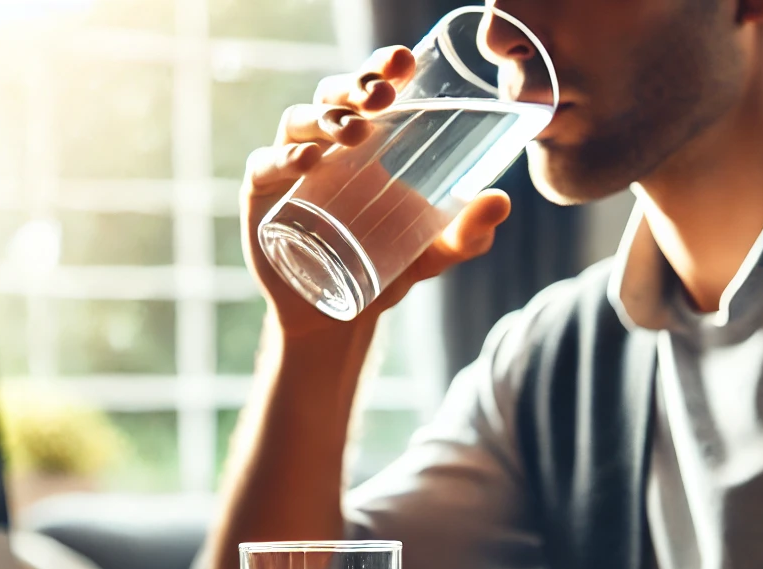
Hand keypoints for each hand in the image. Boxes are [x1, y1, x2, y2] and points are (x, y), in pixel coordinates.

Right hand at [240, 46, 511, 337]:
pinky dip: (283, 158)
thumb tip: (500, 202)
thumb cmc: (385, 267)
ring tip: (354, 132)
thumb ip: (467, 232)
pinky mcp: (262, 196)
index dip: (383, 67)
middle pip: (333, 96)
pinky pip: (265, 164)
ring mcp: (290, 166)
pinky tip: (309, 162)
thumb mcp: (433, 253)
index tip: (405, 61)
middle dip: (356, 86)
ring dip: (325, 118)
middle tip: (383, 97)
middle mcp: (326, 143)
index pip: (371, 88)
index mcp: (368, 140)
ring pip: (299, 122)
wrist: (336, 313)